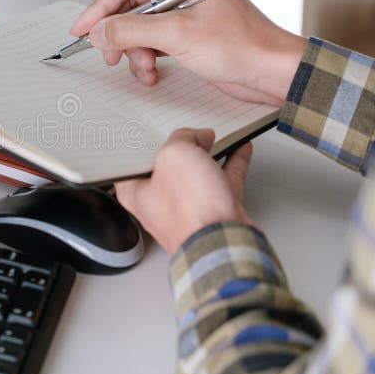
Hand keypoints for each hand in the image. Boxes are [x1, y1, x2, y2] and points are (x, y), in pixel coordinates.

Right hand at [70, 0, 306, 106]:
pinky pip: (152, 39)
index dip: (99, 8)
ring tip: (144, 69)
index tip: (81, 30)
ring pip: (137, 26)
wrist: (272, 71)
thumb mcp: (178, 36)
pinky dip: (147, 57)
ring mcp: (183, 8)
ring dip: (134, 51)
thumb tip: (98, 31)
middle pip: (128, 6)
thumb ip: (132, 31)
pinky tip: (153, 73)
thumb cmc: (242, 46)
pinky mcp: (186, 30)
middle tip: (110, 56)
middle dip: (119, 35)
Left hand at [115, 128, 254, 253]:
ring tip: (216, 135)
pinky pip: (222, 180)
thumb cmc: (191, 212)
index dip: (144, 143)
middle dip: (180, 146)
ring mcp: (188, 207)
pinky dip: (232, 163)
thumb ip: (182, 139)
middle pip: (167, 165)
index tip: (152, 130)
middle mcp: (159, 202)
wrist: (224, 243)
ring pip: (196, 173)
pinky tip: (240, 148)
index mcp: (136, 191)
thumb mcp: (175, 156)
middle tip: (189, 130)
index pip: (134, 162)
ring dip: (208, 153)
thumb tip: (197, 137)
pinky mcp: (214, 211)